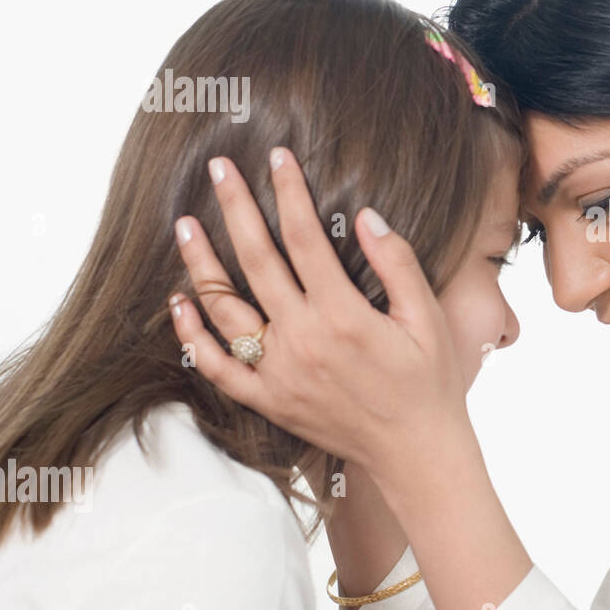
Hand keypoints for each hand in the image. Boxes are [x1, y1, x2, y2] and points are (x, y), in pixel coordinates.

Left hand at [168, 148, 472, 479]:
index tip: (278, 158)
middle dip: (236, 207)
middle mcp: (304, 340)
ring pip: (226, 309)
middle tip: (218, 168)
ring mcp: (281, 373)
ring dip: (203, 262)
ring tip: (184, 224)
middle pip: (257, 260)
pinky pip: (219, 367)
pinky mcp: (270, 400)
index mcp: (344, 315)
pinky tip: (180, 303)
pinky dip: (193, 335)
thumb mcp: (428, 318)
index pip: (305, 237)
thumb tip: (367, 215)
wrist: (416, 452)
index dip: (289, 192)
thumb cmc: (429, 382)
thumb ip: (397, 263)